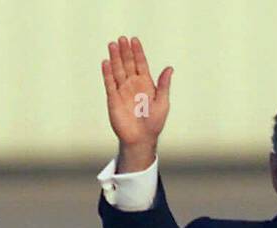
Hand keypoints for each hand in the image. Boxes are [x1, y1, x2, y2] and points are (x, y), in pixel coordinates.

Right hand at [102, 35, 171, 161]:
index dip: (138, 52)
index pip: (140, 64)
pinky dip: (107, 73)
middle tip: (122, 39)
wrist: (141, 139)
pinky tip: (106, 62)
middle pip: (127, 64)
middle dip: (125, 51)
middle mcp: (133, 84)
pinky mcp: (113, 98)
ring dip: (115, 58)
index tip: (134, 40)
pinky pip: (109, 83)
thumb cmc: (154, 123)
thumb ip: (163, 85)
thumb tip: (169, 68)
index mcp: (145, 84)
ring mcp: (122, 90)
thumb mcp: (162, 103)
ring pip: (117, 70)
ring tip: (113, 45)